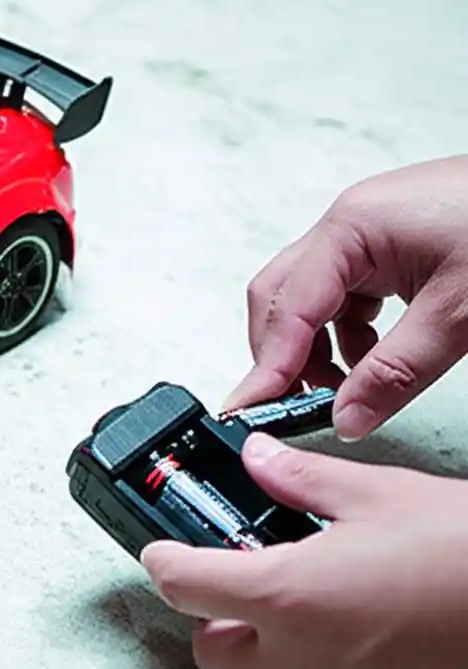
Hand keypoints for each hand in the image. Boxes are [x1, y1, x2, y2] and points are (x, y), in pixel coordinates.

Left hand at [141, 433, 467, 668]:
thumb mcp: (378, 495)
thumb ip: (301, 478)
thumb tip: (260, 459)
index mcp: (286, 597)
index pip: (182, 584)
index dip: (162, 558)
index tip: (162, 545)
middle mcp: (300, 656)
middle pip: (211, 649)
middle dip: (209, 614)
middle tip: (234, 573)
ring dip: (257, 645)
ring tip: (292, 599)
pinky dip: (306, 666)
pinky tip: (339, 629)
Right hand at [227, 154, 467, 439]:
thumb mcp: (460, 315)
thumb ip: (395, 372)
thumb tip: (347, 417)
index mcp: (352, 228)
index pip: (287, 308)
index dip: (266, 366)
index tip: (249, 411)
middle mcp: (348, 224)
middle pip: (281, 298)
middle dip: (280, 356)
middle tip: (289, 408)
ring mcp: (369, 230)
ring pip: (310, 297)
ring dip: (314, 348)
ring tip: (340, 392)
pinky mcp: (392, 242)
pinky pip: (345, 293)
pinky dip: (346, 334)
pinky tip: (372, 361)